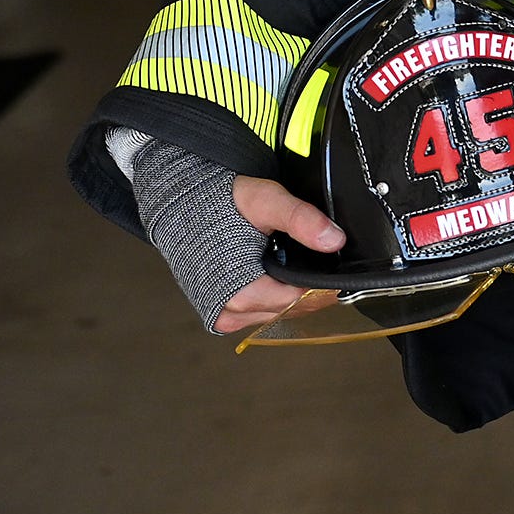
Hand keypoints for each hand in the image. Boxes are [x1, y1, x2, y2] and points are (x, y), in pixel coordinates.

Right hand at [211, 175, 343, 334]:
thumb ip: (300, 219)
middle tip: (308, 255)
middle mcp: (229, 312)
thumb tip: (334, 240)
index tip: (332, 266)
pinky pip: (258, 310)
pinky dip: (271, 293)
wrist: (179, 202)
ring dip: (289, 291)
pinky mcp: (219, 309)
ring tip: (286, 259)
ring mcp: (223, 314)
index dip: (321, 284)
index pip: (300, 302)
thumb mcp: (265, 200)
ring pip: (276, 312)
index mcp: (240, 293)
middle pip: (290, 310)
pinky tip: (271, 270)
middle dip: (307, 286)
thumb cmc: (217, 202)